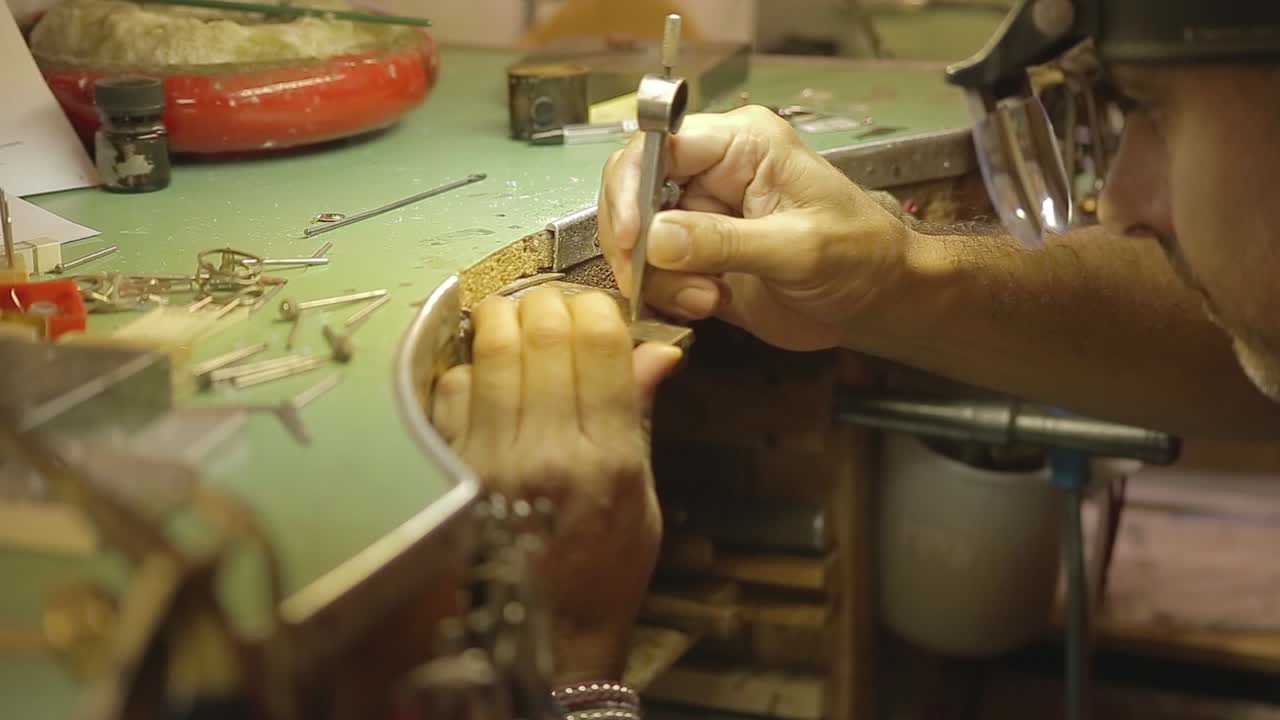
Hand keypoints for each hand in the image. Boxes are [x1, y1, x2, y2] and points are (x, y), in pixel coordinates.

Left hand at [430, 287, 682, 682]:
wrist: (541, 637)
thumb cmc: (603, 567)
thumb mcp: (641, 495)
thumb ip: (638, 416)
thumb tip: (658, 348)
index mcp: (607, 459)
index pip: (599, 340)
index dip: (597, 306)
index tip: (595, 311)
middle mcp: (547, 453)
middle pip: (540, 330)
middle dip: (546, 303)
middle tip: (548, 309)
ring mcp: (489, 460)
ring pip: (490, 348)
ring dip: (502, 320)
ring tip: (512, 322)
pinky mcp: (449, 469)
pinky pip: (451, 387)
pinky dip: (469, 367)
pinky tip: (484, 376)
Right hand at [599, 106, 919, 351]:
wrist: (879, 302)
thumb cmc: (860, 257)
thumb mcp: (798, 249)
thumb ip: (725, 242)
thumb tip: (656, 237)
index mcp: (740, 145)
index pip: (657, 145)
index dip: (631, 189)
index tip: (630, 239)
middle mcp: (713, 174)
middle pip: (633, 193)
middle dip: (637, 244)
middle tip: (654, 283)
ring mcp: (703, 217)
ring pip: (639, 240)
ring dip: (660, 278)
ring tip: (707, 299)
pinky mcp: (699, 258)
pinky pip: (656, 273)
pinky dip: (668, 296)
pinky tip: (709, 305)